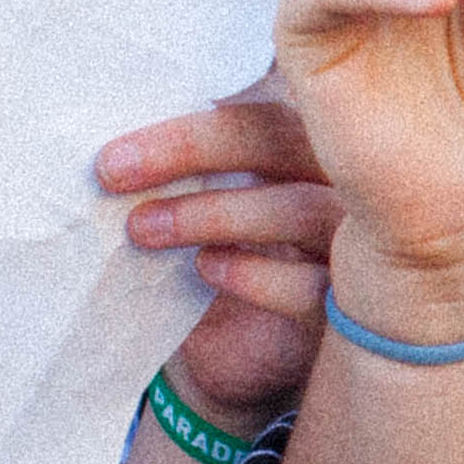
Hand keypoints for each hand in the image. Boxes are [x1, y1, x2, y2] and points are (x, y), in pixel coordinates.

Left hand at [103, 92, 337, 423]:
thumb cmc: (211, 262)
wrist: (228, 361)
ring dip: (212, 213)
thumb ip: (183, 161)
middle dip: (190, 147)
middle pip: (282, 137)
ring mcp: (356, 246)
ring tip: (141, 229)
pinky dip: (252, 274)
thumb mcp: (195, 203)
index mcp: (302, 143)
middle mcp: (342, 183)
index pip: (260, 102)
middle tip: (112, 168)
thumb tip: (108, 120)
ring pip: (301, 208)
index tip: (116, 141)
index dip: (192, 117)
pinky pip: (309, 285)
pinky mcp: (348, 310)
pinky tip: (205, 270)